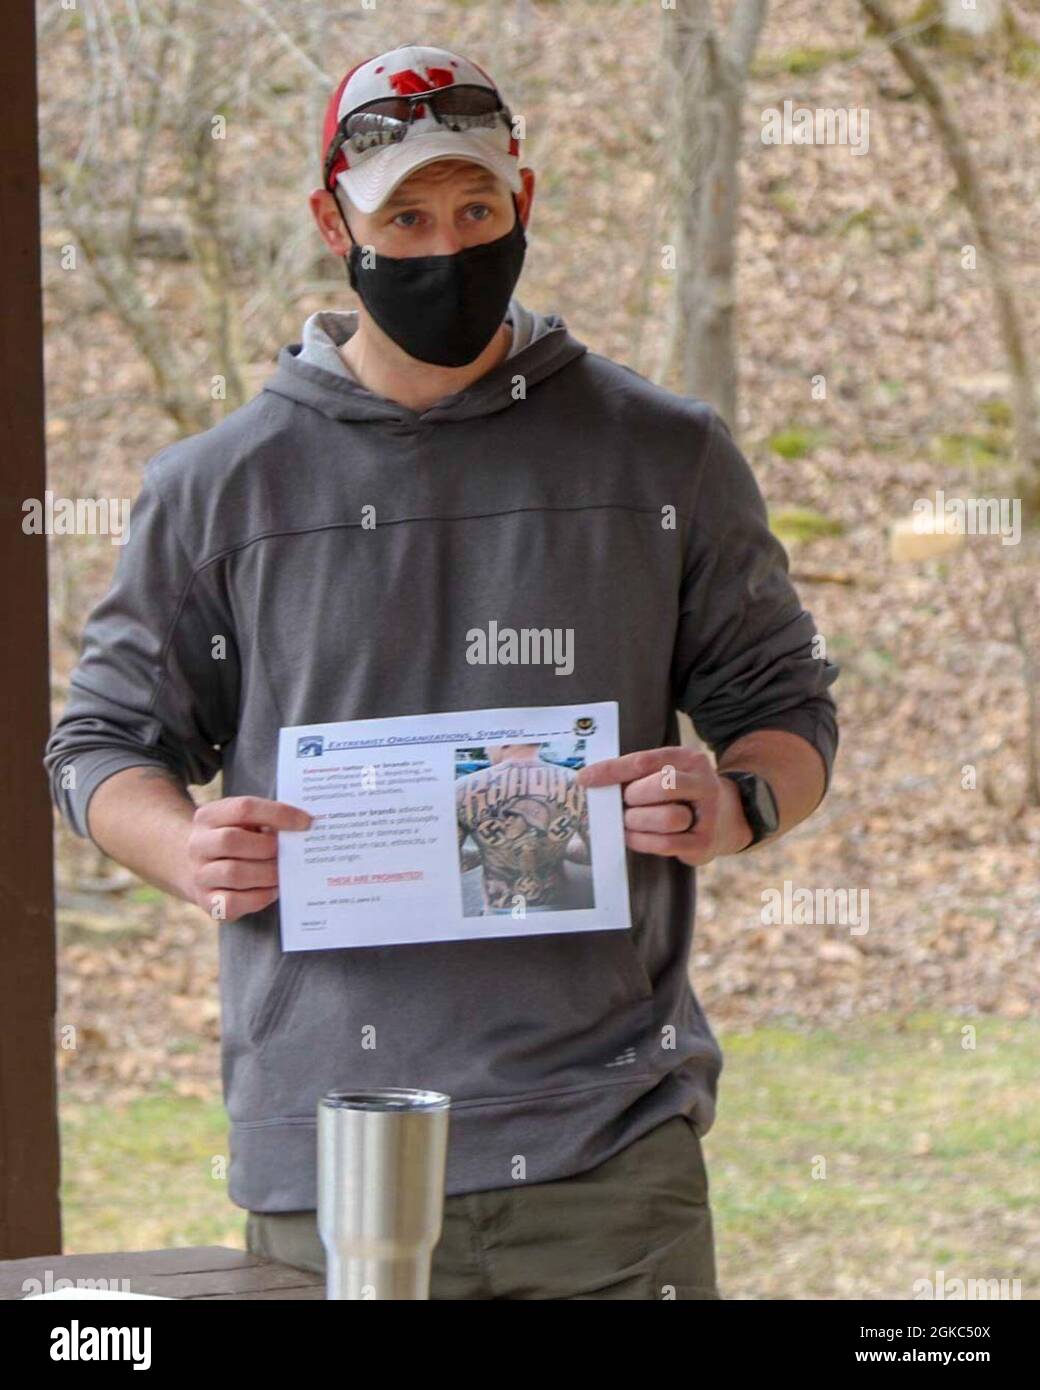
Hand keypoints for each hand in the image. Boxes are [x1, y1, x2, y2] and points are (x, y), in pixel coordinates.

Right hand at [182, 795, 311, 921]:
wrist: (199, 868)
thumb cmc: (235, 840)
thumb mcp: (243, 822)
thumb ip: (267, 820)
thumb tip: (304, 826)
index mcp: (208, 816)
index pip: (244, 808)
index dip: (278, 814)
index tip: (306, 822)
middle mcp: (198, 844)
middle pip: (231, 840)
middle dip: (268, 847)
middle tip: (291, 852)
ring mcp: (199, 875)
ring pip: (234, 873)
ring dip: (267, 873)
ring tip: (285, 872)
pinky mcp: (207, 902)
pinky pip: (233, 901)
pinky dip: (260, 896)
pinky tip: (274, 889)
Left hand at [576, 746, 751, 867]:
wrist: (730, 816)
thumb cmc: (681, 793)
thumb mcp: (665, 772)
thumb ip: (636, 774)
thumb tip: (591, 781)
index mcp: (687, 759)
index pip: (645, 760)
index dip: (612, 770)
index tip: (585, 778)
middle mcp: (702, 782)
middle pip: (663, 785)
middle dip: (635, 797)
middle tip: (626, 804)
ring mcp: (708, 813)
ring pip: (668, 817)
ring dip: (639, 822)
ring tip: (630, 822)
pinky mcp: (704, 842)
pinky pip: (666, 844)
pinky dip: (643, 841)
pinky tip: (634, 836)